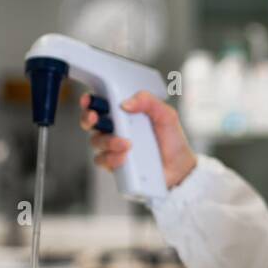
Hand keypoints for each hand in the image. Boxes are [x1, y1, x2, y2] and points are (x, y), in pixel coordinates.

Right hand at [79, 90, 197, 189]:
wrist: (179, 168)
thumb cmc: (172, 139)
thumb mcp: (166, 115)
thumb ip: (148, 102)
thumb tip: (125, 103)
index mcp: (124, 113)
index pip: (101, 103)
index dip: (90, 100)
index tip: (89, 100)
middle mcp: (114, 129)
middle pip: (90, 122)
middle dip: (88, 118)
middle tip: (95, 118)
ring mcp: (113, 147)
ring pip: (96, 142)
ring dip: (107, 141)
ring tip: (127, 144)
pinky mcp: (114, 165)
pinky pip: (103, 160)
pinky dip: (112, 158)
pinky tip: (125, 157)